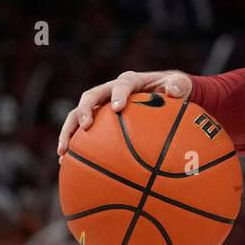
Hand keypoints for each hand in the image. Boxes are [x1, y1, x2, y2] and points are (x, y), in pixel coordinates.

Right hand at [57, 69, 192, 157]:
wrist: (165, 92)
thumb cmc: (174, 88)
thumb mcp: (181, 84)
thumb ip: (179, 85)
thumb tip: (173, 89)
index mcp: (130, 81)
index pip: (122, 85)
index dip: (118, 94)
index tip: (117, 108)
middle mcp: (110, 90)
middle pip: (90, 97)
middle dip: (84, 111)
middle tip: (84, 127)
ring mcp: (101, 104)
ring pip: (78, 115)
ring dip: (68, 131)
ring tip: (63, 151)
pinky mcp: (98, 118)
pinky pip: (82, 131)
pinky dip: (74, 145)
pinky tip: (67, 163)